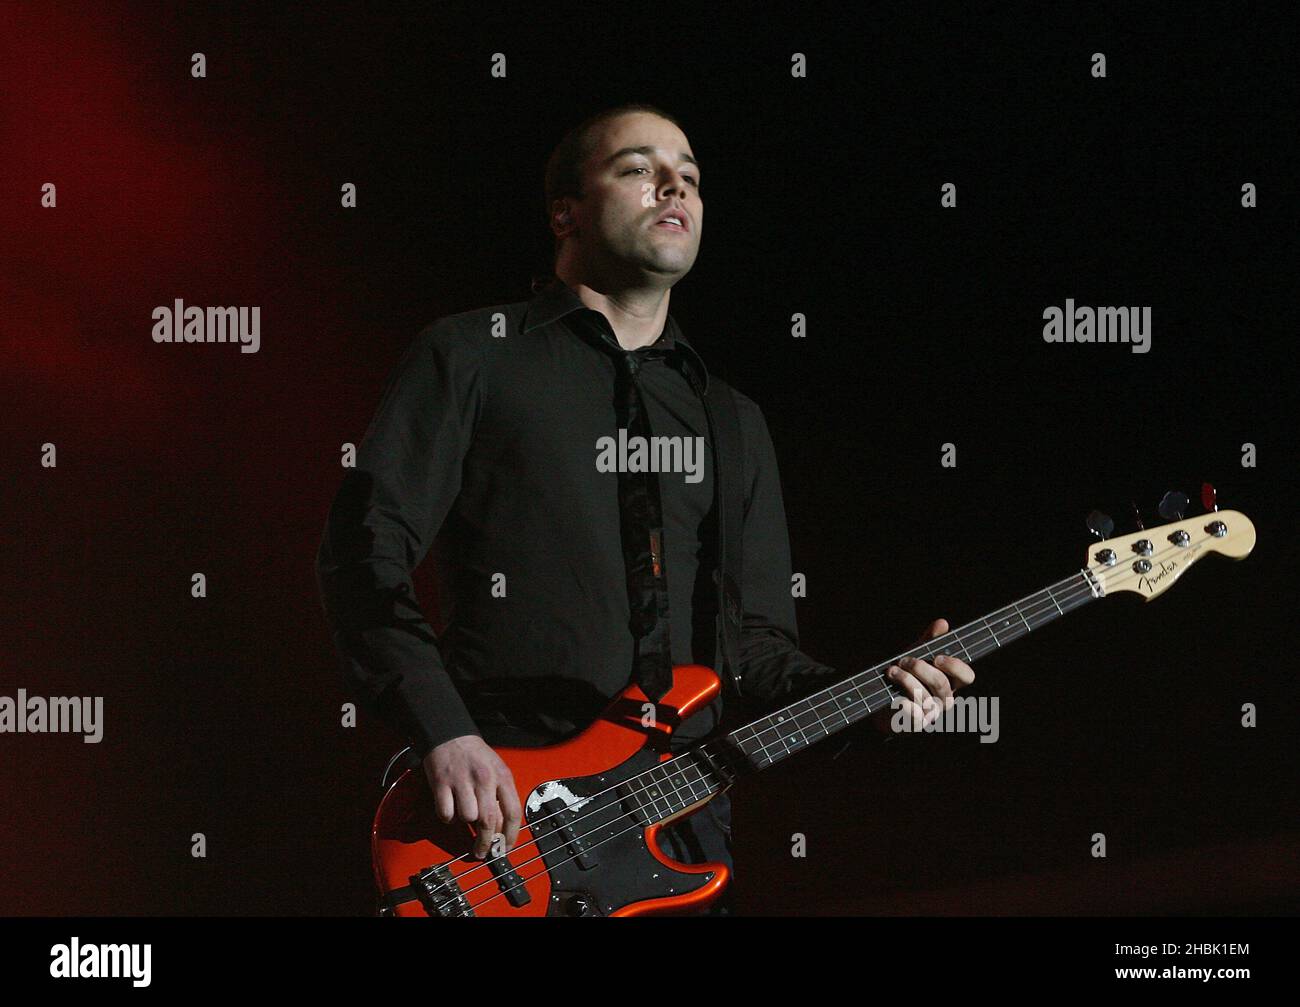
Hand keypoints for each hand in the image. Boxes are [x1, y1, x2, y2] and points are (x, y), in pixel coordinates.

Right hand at [422, 735, 521, 858]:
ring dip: (466, 822)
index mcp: (502, 776)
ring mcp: (462, 781)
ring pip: (467, 818)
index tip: (505, 848)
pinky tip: (450, 808)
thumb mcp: (497, 771)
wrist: (451, 736)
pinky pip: (446, 814)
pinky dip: (448, 817)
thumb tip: (501, 830)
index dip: (510, 835)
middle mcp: (484, 779)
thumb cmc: (476, 757)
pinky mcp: (441, 784)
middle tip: (482, 852)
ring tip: (464, 814)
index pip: (513, 812)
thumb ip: (501, 797)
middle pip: (489, 821)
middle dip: (486, 842)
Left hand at [883, 618, 974, 731]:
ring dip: (906, 680)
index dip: (956, 666)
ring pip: (925, 697)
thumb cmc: (904, 675)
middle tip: (904, 660)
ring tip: (891, 671)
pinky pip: (916, 716)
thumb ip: (929, 641)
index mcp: (950, 681)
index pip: (967, 676)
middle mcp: (944, 698)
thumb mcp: (915, 654)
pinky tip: (898, 698)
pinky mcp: (915, 724)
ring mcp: (931, 713)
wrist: (879, 699)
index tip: (937, 657)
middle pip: (942, 683)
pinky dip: (906, 706)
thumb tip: (942, 623)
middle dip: (921, 668)